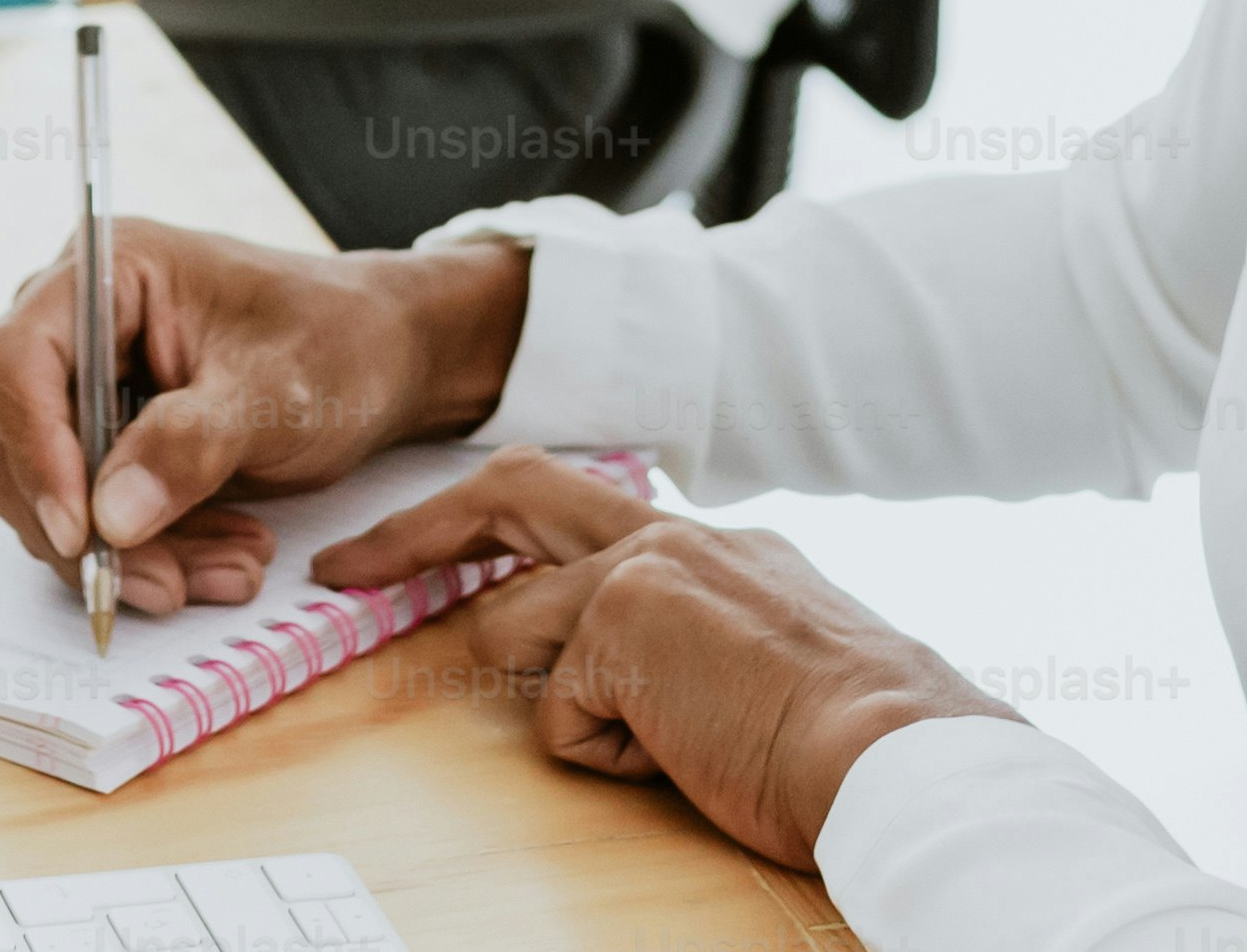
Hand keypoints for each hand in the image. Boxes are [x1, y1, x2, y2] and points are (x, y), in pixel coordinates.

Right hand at [0, 220, 529, 617]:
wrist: (381, 362)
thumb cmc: (336, 342)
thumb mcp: (280, 388)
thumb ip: (194, 443)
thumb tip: (110, 517)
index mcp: (106, 271)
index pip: (15, 360)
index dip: (34, 449)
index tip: (82, 530)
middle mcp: (74, 329)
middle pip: (14, 446)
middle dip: (89, 530)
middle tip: (169, 583)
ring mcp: (83, 393)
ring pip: (51, 501)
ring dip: (131, 556)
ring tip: (234, 569)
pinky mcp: (104, 450)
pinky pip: (93, 523)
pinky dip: (152, 556)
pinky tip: (227, 560)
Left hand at [317, 450, 1009, 871]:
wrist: (895, 751)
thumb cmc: (847, 737)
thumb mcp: (767, 655)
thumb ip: (693, 633)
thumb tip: (617, 667)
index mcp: (713, 543)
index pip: (579, 501)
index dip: (497, 520)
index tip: (437, 542)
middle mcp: (673, 537)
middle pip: (514, 490)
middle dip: (419, 527)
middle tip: (350, 564)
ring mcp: (641, 573)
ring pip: (514, 628)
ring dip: (570, 704)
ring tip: (673, 737)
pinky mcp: (619, 628)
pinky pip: (558, 717)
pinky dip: (609, 757)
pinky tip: (686, 756)